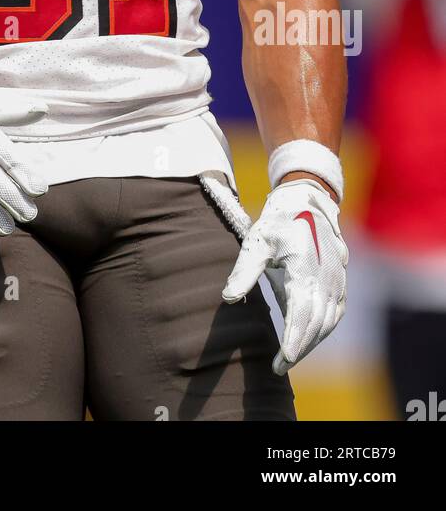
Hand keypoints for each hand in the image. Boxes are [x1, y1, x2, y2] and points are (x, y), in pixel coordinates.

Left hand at [222, 179, 347, 374]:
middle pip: (316, 323)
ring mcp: (337, 281)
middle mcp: (327, 278)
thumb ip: (244, 271)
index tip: (282, 360)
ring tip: (288, 359)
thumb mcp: (257, 241)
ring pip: (327, 322)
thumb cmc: (277, 222)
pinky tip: (306, 340)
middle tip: (278, 367)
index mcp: (306, 268)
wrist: (307, 201)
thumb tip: (228, 298)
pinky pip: (334, 314)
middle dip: (299, 348)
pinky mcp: (340, 282)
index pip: (302, 313)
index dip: (293, 339)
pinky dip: (321, 330)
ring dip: (310, 342)